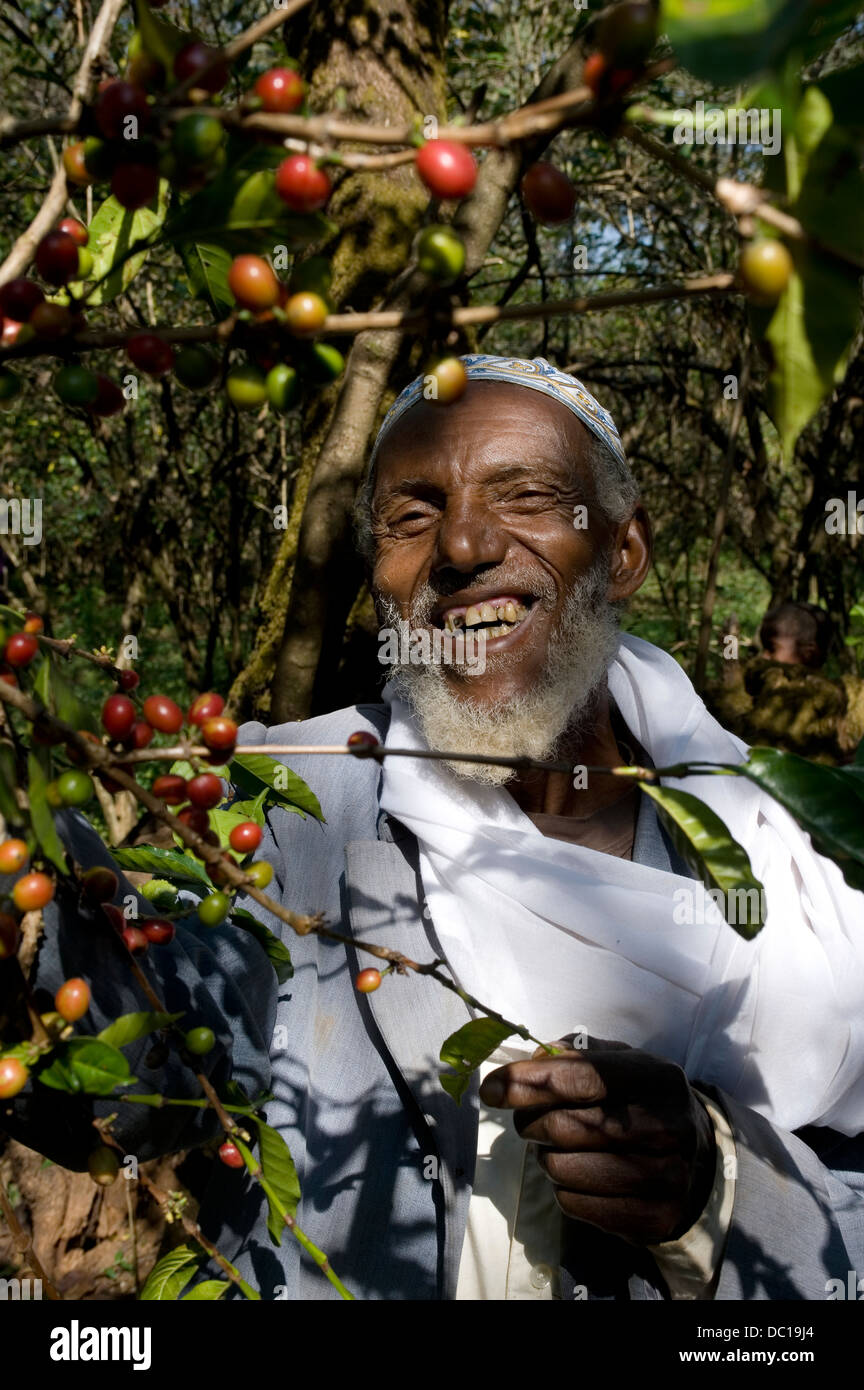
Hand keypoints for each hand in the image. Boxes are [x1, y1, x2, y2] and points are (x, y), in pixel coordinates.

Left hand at [478, 1037, 716, 1244]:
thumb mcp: (620, 1064)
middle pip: (566, 1126)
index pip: (581, 1079)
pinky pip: (576, 1205)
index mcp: (656, 1078)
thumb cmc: (641, 1102)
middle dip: (530, 1122)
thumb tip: (530, 1061)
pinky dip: (562, 1189)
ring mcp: (666, 1176)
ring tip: (554, 1148)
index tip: (492, 1090)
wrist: (695, 1160)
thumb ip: (574, 1055)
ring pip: (565, 1168)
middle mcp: (667, 1126)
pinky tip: (576, 1176)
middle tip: (526, 1122)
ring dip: (545, 1158)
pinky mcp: (654, 1217)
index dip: (529, 1083)